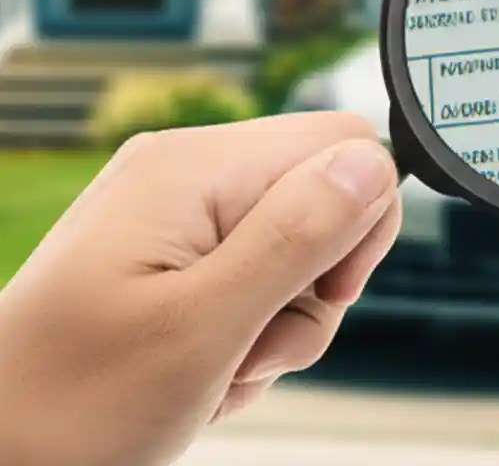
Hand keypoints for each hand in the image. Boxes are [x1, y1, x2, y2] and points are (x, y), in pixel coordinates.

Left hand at [0, 113, 401, 465]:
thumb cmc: (72, 406)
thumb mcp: (202, 327)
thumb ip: (295, 237)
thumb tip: (373, 163)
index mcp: (193, 168)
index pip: (345, 145)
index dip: (361, 222)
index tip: (323, 294)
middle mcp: (188, 174)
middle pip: (328, 199)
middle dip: (318, 284)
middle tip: (260, 342)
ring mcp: (180, 214)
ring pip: (302, 250)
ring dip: (284, 323)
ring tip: (224, 366)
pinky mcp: (178, 254)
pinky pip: (261, 277)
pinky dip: (254, 332)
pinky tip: (209, 368)